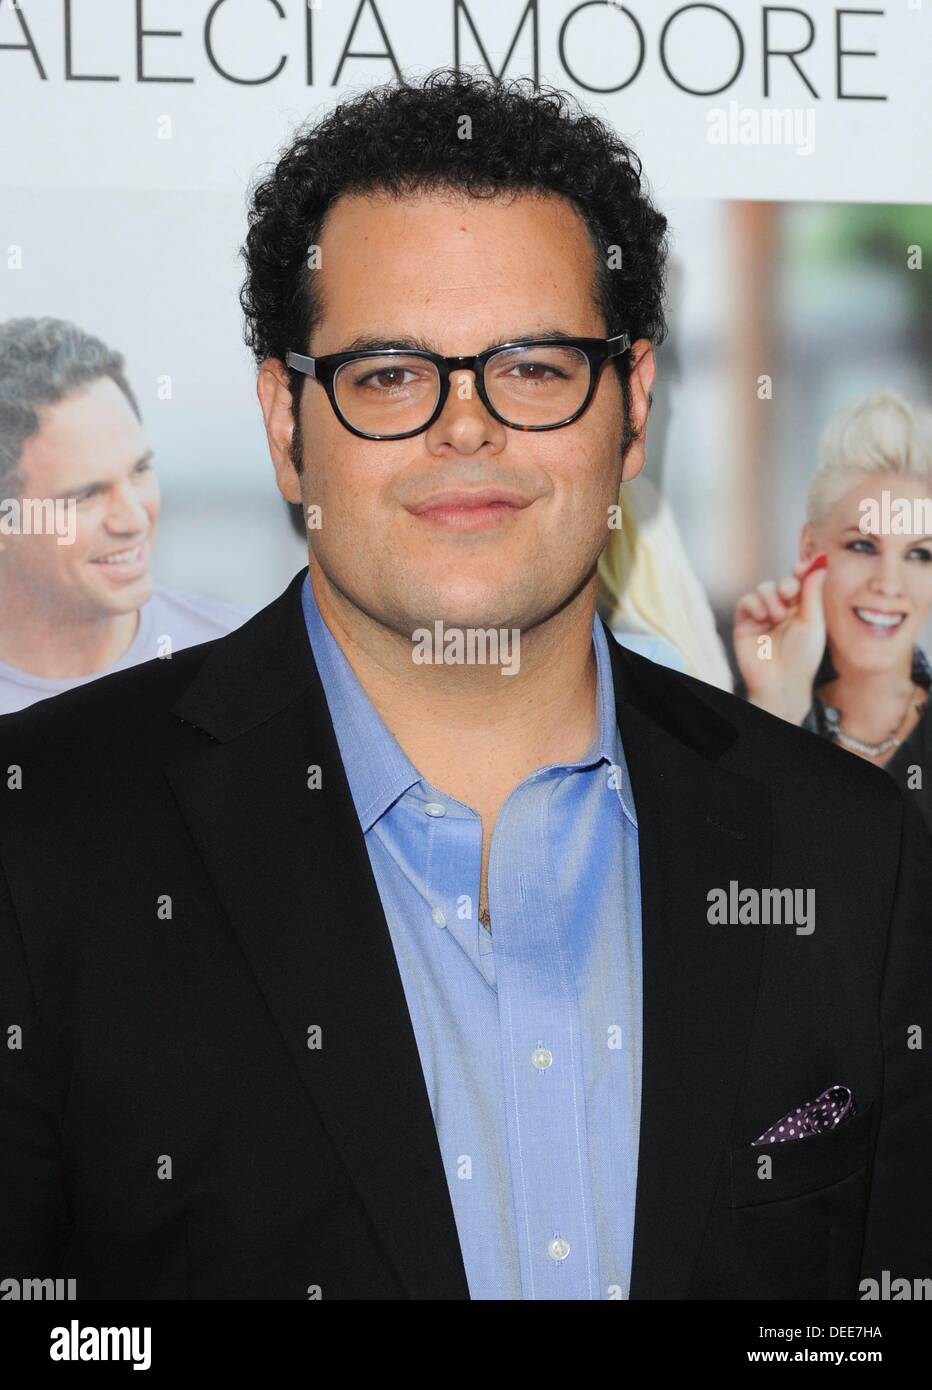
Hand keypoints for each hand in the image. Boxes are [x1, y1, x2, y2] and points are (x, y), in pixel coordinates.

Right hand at [733, 554, 827, 723]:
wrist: (781, 682)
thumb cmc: (802, 658)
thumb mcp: (813, 622)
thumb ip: (812, 591)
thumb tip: (820, 562)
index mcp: (803, 609)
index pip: (801, 581)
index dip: (801, 570)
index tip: (803, 567)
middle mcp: (783, 610)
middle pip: (782, 581)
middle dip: (787, 584)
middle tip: (790, 595)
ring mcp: (763, 615)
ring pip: (764, 587)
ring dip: (771, 597)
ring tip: (776, 616)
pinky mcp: (745, 622)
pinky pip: (746, 600)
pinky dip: (754, 603)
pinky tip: (762, 616)